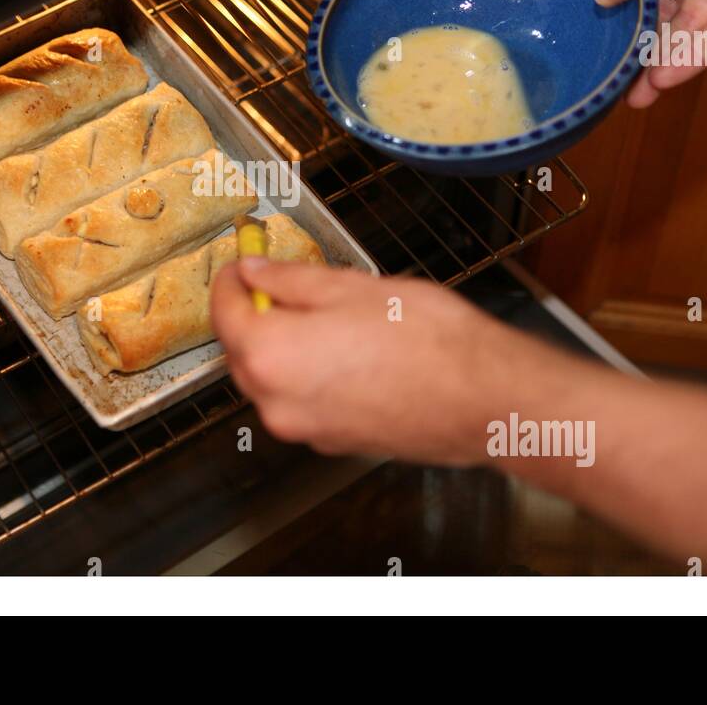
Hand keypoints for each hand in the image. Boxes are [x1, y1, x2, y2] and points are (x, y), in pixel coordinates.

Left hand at [210, 258, 500, 462]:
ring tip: (327, 317)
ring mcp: (303, 429)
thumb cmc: (427, 340)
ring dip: (283, 348)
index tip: (242, 264)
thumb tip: (256, 271)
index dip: (230, 280)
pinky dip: (309, 376)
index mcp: (271, 354)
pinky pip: (302, 401)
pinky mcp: (331, 443)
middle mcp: (276, 401)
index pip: (223, 311)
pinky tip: (347, 353)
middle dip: (255, 316)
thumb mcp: (351, 288)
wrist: (482, 398)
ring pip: (271, 379)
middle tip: (282, 284)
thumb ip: (291, 280)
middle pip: (242, 351)